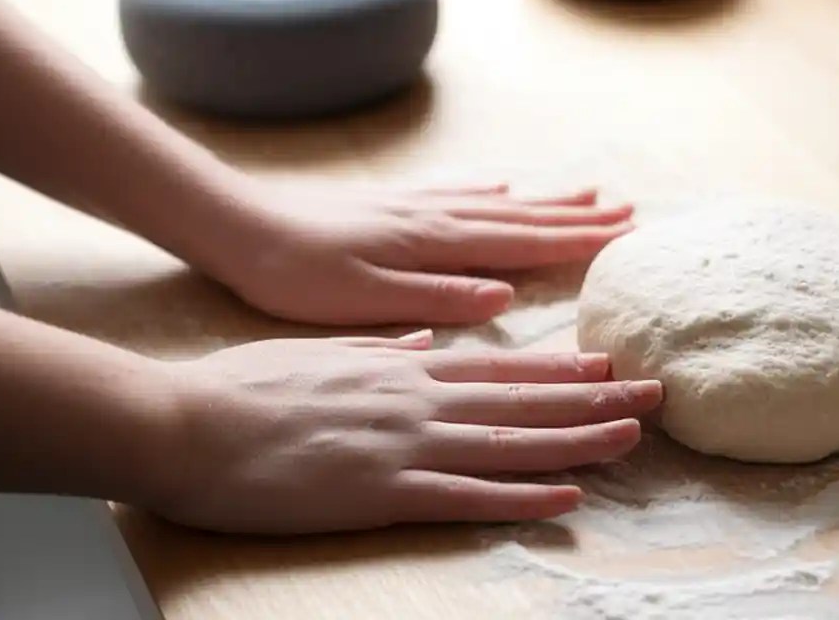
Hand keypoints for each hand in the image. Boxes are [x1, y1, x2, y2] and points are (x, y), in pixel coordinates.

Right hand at [147, 331, 661, 533]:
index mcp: (402, 368)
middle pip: (522, 399)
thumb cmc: (245, 389)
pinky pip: (465, 496)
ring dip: (577, 441)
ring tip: (632, 439)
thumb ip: (381, 349)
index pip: (499, 366)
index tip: (608, 366)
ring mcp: (403, 445)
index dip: (560, 368)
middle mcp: (417, 399)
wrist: (185, 423)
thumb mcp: (323, 355)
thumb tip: (426, 341)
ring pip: (510, 443)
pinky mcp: (380, 491)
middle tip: (653, 395)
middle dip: (594, 399)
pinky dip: (521, 497)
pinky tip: (566, 497)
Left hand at [210, 180, 633, 325]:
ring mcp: (414, 205)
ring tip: (587, 191)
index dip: (574, 241)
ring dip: (544, 199)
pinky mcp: (391, 203)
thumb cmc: (295, 274)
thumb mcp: (364, 300)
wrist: (238, 224)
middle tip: (628, 210)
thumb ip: (436, 297)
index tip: (623, 236)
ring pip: (496, 201)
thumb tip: (504, 298)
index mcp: (434, 244)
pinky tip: (501, 185)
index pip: (520, 242)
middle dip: (576, 216)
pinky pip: (457, 192)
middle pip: (520, 215)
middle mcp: (433, 216)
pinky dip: (489, 190)